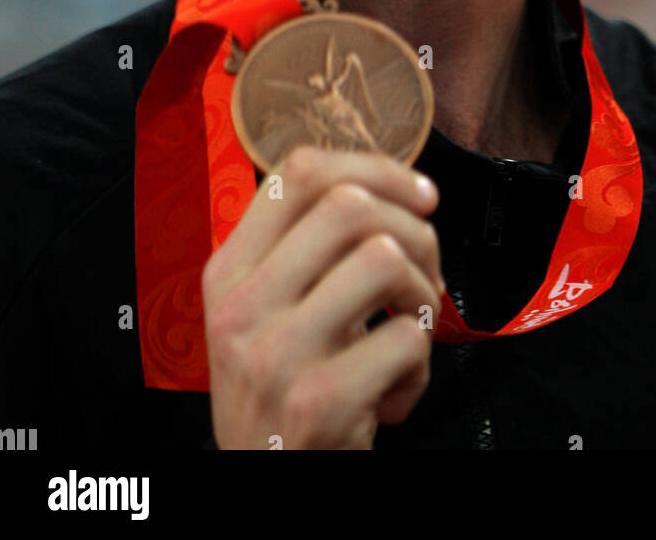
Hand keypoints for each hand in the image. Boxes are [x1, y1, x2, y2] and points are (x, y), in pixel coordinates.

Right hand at [201, 145, 443, 448]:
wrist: (266, 486)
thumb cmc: (283, 391)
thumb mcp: (264, 312)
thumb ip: (304, 250)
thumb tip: (390, 187)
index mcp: (230, 271)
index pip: (298, 172)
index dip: (376, 168)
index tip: (418, 195)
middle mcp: (243, 305)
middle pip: (349, 204)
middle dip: (416, 232)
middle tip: (425, 273)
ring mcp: (276, 352)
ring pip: (383, 258)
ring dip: (424, 294)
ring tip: (411, 329)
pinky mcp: (318, 402)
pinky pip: (406, 339)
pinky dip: (421, 365)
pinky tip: (395, 391)